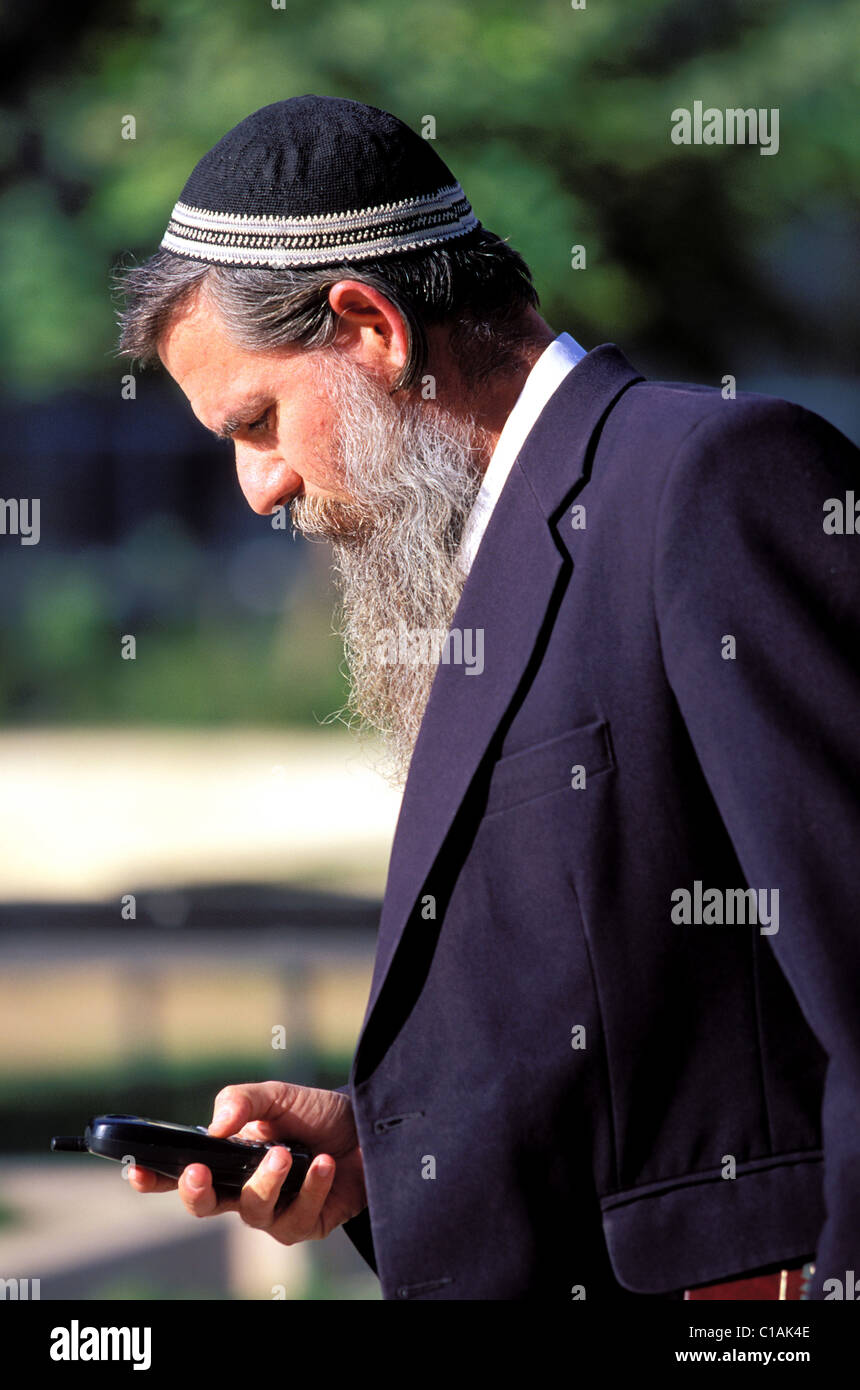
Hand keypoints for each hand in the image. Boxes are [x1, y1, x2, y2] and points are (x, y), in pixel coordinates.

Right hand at [127, 1081, 366, 1243]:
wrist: (370, 1128)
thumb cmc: (317, 1113)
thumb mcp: (278, 1095)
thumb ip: (242, 1100)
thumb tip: (212, 1127)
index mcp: (227, 1158)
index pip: (181, 1173)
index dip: (154, 1177)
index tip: (136, 1169)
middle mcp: (243, 1189)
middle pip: (203, 1205)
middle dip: (195, 1193)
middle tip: (199, 1172)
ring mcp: (273, 1211)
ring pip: (253, 1211)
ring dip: (266, 1182)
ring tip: (286, 1154)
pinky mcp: (304, 1225)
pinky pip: (297, 1216)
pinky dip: (311, 1186)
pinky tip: (323, 1163)